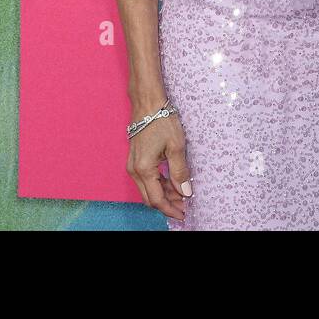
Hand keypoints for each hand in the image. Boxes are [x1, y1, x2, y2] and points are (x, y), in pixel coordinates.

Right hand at [127, 103, 191, 221]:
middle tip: (185, 207)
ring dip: (165, 194)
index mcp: (144, 169)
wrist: (147, 103)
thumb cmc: (162, 120)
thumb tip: (185, 192)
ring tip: (183, 194)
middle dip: (168, 205)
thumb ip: (180, 172)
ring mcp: (133, 165)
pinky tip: (173, 183)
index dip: (170, 210)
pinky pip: (147, 179)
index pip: (157, 199)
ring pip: (148, 189)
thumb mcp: (176, 146)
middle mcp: (135, 170)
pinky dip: (160, 184)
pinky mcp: (135, 160)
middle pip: (151, 198)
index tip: (183, 214)